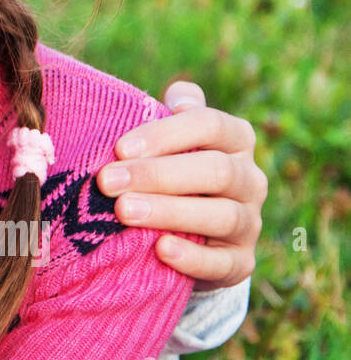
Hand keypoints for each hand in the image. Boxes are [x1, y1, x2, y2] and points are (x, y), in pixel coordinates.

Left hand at [96, 81, 266, 291]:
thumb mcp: (167, 138)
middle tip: (107, 182)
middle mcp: (250, 178)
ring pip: (221, 215)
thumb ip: (166, 111)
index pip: (209, 124)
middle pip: (215, 170)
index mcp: (234, 139)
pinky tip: (162, 249)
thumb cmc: (166, 168)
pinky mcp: (242, 262)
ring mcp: (251, 222)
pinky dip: (193, 257)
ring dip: (169, 212)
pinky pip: (225, 262)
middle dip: (157, 175)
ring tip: (123, 211)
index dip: (165, 134)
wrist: (186, 231)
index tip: (120, 148)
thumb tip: (176, 97)